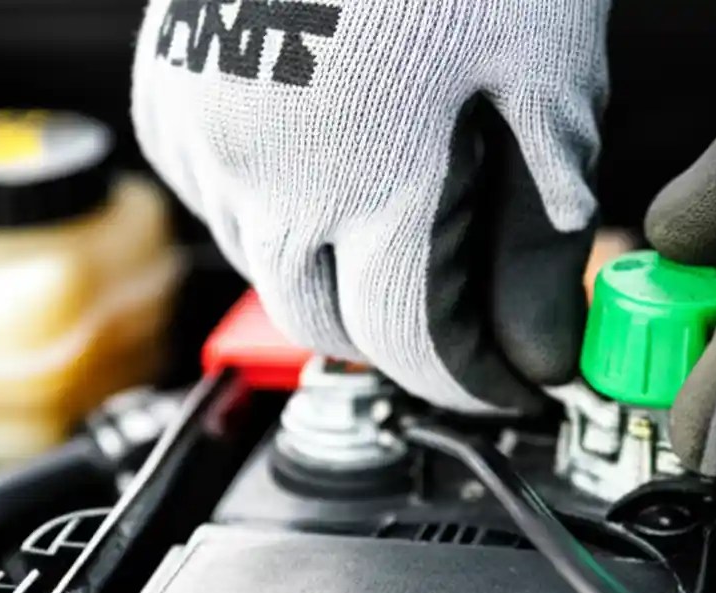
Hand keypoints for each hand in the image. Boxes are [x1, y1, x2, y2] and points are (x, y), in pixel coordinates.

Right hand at [132, 0, 609, 413]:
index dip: (473, 383)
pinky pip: (217, 201)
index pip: (415, 349)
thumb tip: (544, 345)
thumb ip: (541, 235)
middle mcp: (266, 176)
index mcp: (370, 182)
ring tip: (401, 223)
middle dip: (403, 340)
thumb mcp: (546, 85)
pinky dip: (274, 214)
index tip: (510, 382)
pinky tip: (326, 167)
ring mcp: (205, 132)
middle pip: (327, 327)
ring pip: (265, 270)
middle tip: (464, 315)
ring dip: (335, 276)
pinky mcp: (170, 91)